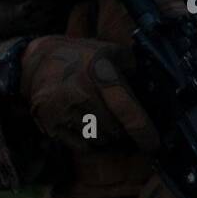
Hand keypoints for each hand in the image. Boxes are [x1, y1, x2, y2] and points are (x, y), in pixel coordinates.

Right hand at [19, 36, 159, 154]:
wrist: (37, 60)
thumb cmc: (82, 57)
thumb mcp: (111, 52)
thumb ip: (135, 69)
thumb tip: (158, 92)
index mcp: (98, 70)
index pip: (126, 109)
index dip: (143, 131)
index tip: (154, 145)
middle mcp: (79, 90)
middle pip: (114, 130)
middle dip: (123, 131)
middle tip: (122, 123)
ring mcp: (62, 108)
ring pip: (99, 139)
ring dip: (107, 136)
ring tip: (102, 119)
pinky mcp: (49, 122)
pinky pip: (81, 145)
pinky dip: (90, 141)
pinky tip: (88, 124)